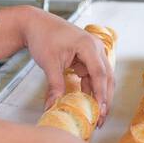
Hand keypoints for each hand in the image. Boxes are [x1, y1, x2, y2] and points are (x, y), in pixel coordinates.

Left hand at [17, 9, 115, 124]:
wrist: (36, 23)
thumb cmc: (43, 37)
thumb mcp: (49, 62)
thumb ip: (55, 85)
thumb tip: (53, 106)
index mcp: (88, 45)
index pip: (99, 73)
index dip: (101, 93)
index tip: (101, 110)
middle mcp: (96, 47)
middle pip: (107, 76)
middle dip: (106, 98)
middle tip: (102, 119)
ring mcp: (94, 52)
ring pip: (103, 77)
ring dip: (100, 95)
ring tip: (97, 115)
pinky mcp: (88, 57)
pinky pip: (94, 75)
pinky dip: (91, 88)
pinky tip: (88, 103)